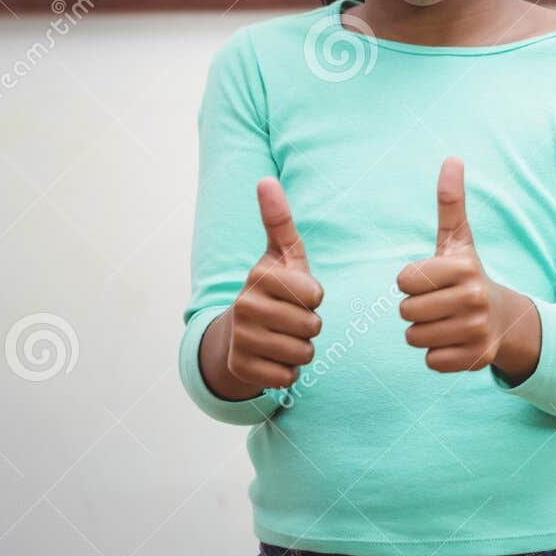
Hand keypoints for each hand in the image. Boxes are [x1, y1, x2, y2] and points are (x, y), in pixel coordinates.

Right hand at [225, 178, 324, 389]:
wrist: (240, 333)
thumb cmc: (275, 289)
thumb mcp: (282, 254)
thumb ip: (279, 219)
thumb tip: (265, 179)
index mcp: (261, 275)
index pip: (315, 295)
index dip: (315, 298)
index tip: (299, 294)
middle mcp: (246, 305)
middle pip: (312, 326)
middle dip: (310, 326)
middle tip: (290, 318)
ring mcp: (242, 338)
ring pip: (303, 353)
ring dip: (302, 349)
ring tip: (283, 336)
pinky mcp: (242, 368)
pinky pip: (289, 377)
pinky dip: (289, 371)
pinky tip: (273, 357)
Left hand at [398, 157, 506, 372]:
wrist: (505, 319)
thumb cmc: (467, 276)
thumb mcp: (458, 240)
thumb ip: (450, 202)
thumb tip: (452, 158)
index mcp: (463, 268)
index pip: (404, 280)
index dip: (410, 282)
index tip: (431, 280)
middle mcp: (473, 298)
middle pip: (406, 311)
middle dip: (415, 310)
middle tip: (438, 304)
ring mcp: (477, 330)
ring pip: (415, 338)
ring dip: (423, 333)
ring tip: (445, 322)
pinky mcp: (477, 358)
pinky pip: (432, 361)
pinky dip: (438, 355)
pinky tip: (455, 342)